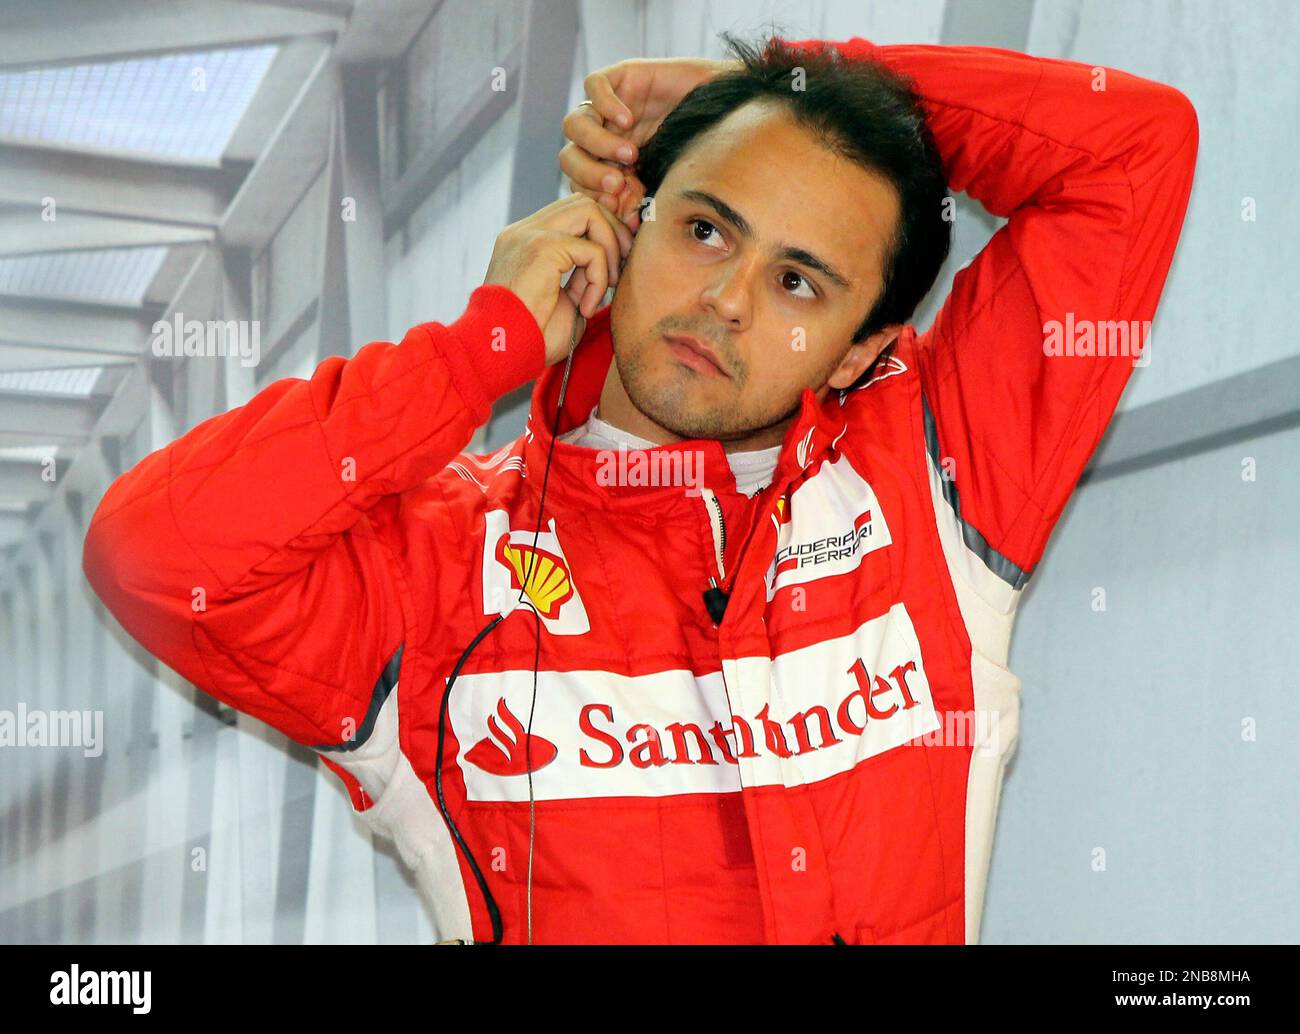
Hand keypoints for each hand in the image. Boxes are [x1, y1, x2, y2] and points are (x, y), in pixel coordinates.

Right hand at [483, 194, 633, 365]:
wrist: (501, 354)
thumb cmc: (531, 338)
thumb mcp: (564, 300)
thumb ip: (583, 274)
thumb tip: (614, 257)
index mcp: (525, 241)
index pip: (572, 212)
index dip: (603, 230)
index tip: (618, 262)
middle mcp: (524, 231)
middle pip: (584, 203)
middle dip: (614, 232)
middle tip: (620, 271)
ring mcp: (531, 234)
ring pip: (589, 212)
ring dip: (611, 247)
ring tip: (609, 286)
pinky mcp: (542, 247)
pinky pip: (592, 250)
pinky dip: (599, 278)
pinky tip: (585, 306)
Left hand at [560, 57, 738, 231]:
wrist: (733, 109)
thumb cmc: (705, 150)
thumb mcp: (671, 183)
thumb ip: (648, 204)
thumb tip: (629, 230)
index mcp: (611, 166)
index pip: (582, 185)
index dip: (595, 198)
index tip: (619, 208)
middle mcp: (604, 138)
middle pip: (570, 157)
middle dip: (590, 175)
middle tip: (618, 184)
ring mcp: (609, 108)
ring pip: (575, 124)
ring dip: (597, 144)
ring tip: (629, 154)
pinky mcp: (620, 77)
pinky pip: (594, 87)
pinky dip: (604, 104)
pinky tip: (627, 119)